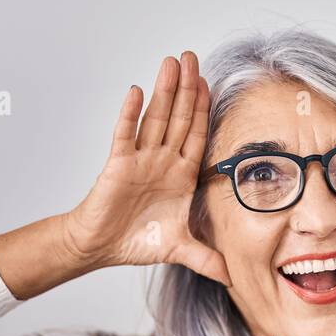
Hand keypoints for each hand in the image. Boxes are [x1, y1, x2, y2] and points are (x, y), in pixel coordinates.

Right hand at [63, 51, 230, 285]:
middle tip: (193, 57)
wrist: (101, 247)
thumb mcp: (180, 249)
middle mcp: (162, 161)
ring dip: (163, 91)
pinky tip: (137, 91)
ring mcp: (140, 160)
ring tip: (171, 62)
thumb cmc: (137, 241)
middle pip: (178, 118)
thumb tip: (234, 278)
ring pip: (154, 119)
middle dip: (187, 88)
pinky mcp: (117, 164)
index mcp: (180, 175)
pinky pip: (125, 134)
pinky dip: (130, 114)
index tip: (212, 84)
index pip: (196, 136)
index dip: (204, 111)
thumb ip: (207, 259)